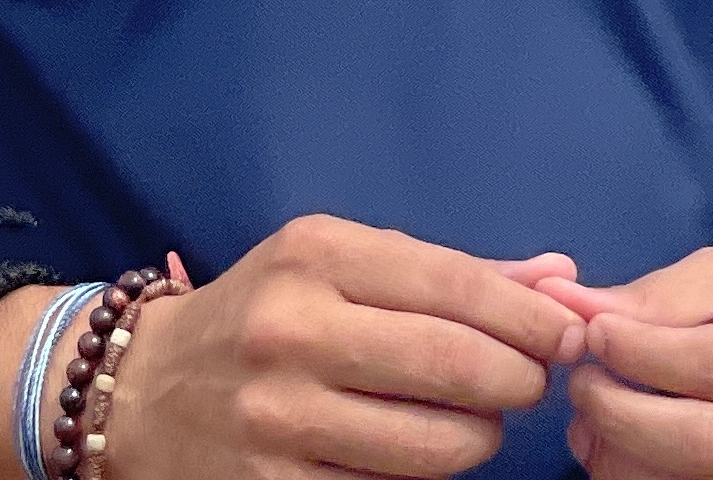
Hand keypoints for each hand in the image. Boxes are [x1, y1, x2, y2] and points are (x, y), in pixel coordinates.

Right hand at [109, 215, 588, 479]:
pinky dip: (427, 477)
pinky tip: (420, 451)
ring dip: (484, 438)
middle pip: (457, 366)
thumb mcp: (336, 264)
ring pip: (439, 446)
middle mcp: (294, 331)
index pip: (453, 284)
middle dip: (521, 379)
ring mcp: (284, 419)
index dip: (530, 316)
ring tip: (478, 420)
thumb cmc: (263, 316)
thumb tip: (561, 279)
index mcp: (314, 256)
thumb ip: (447, 272)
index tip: (569, 333)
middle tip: (534, 382)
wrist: (142, 396)